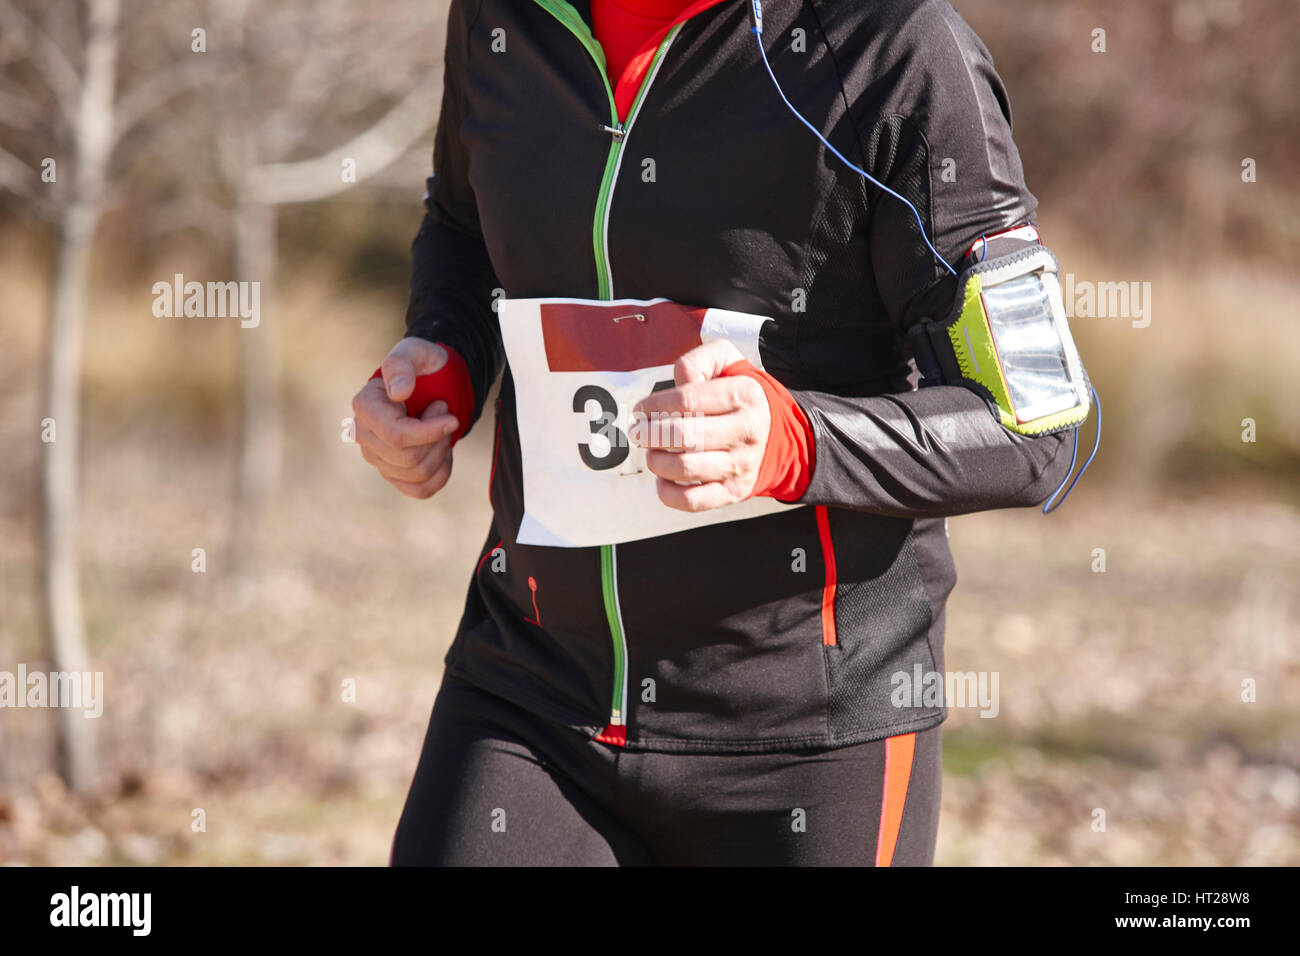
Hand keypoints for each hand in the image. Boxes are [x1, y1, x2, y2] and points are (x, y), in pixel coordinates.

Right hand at [351, 337, 459, 498]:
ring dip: (441, 454)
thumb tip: (398, 392)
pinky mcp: (392, 472)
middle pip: (408, 458)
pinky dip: (440, 475)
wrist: (429, 382)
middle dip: (437, 440)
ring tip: (442, 431)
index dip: (430, 432)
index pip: (397, 436)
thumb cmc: (420, 365)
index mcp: (365, 406)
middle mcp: (364, 435)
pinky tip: (444, 453)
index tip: (452, 417)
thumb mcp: (415, 353)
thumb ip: (402, 365)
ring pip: (416, 475)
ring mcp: (376, 457)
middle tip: (445, 417)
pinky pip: (420, 490)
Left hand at [631, 339, 770, 511]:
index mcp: (744, 396)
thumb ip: (699, 361)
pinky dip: (668, 492)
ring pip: (684, 468)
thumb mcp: (728, 363)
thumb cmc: (741, 397)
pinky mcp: (732, 491)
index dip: (654, 405)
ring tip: (652, 452)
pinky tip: (662, 478)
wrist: (778, 434)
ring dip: (656, 461)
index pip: (688, 400)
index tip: (641, 409)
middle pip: (684, 436)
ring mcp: (740, 465)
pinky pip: (692, 501)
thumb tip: (678, 380)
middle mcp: (745, 431)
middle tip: (639, 432)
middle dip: (650, 434)